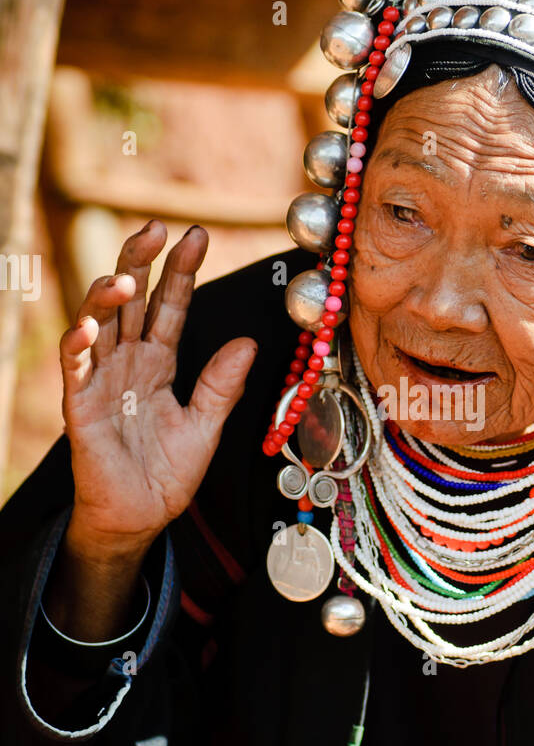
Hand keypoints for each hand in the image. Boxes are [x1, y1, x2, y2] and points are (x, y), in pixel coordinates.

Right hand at [59, 222, 256, 558]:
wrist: (141, 517)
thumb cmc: (167, 472)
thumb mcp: (206, 425)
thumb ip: (222, 384)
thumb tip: (247, 342)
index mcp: (158, 361)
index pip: (170, 305)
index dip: (182, 271)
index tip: (197, 236)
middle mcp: (127, 362)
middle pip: (131, 300)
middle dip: (141, 261)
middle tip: (157, 228)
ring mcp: (101, 381)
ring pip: (98, 324)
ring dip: (107, 297)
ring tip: (126, 278)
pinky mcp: (81, 408)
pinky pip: (75, 370)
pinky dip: (78, 346)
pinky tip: (88, 327)